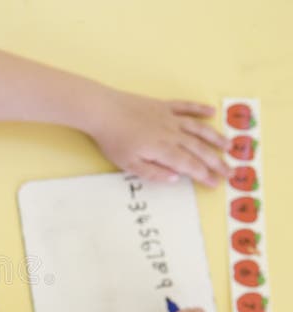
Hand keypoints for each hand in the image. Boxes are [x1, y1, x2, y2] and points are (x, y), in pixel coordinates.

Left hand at [89, 90, 233, 186]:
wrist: (103, 110)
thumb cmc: (113, 140)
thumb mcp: (128, 164)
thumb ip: (153, 173)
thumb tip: (176, 178)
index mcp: (163, 149)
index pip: (189, 165)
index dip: (204, 175)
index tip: (216, 184)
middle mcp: (171, 133)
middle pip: (199, 149)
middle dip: (216, 162)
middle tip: (231, 172)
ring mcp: (169, 117)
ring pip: (198, 128)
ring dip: (215, 137)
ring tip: (230, 146)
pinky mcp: (162, 105)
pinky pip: (186, 107)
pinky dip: (200, 109)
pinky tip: (212, 113)